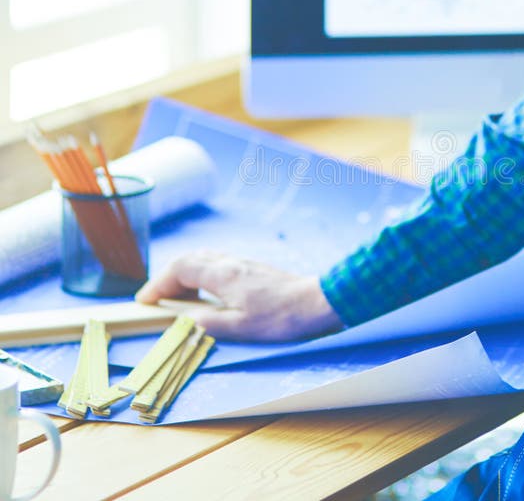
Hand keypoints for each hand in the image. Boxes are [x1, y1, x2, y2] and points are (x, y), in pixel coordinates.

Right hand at [134, 251, 343, 341]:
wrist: (315, 301)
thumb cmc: (281, 317)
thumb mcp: (241, 327)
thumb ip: (209, 323)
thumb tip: (184, 321)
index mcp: (223, 275)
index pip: (180, 268)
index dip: (158, 283)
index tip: (145, 301)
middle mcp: (230, 263)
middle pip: (189, 259)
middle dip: (168, 277)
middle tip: (157, 299)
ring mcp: (243, 263)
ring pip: (204, 258)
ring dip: (184, 273)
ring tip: (177, 297)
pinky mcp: (252, 268)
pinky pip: (217, 263)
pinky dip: (201, 273)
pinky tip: (205, 291)